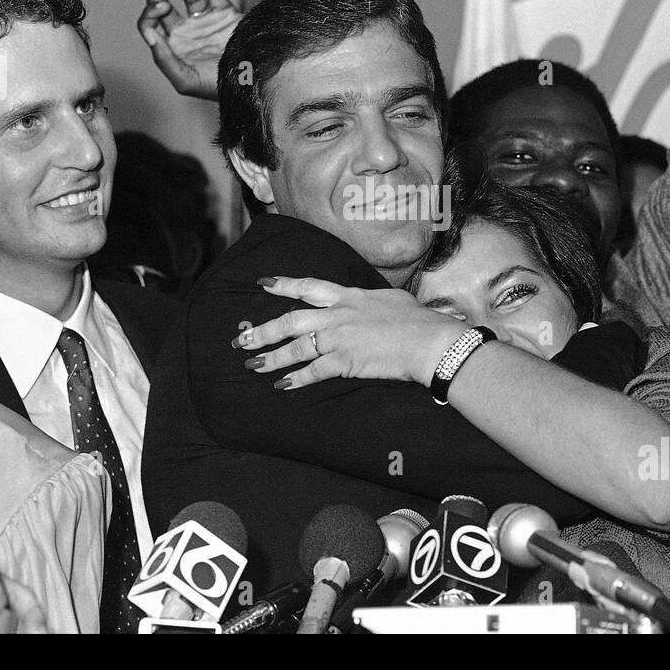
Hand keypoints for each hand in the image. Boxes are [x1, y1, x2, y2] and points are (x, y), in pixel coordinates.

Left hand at [137, 0, 239, 100]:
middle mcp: (185, 31)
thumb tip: (149, 35)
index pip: (150, 23)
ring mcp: (204, 20)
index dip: (151, 12)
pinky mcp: (224, 13)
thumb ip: (165, 60)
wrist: (253, 83)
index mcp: (172, 47)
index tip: (163, 7)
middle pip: (163, 4)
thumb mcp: (187, 81)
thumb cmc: (218, 89)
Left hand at [233, 276, 464, 389]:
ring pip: (295, 348)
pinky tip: (282, 385)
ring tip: (252, 364)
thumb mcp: (391, 300)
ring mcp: (339, 338)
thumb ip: (372, 302)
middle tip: (241, 339)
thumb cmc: (419, 321)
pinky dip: (296, 379)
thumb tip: (372, 303)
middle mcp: (338, 315)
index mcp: (349, 297)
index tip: (262, 284)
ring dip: (271, 357)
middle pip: (290, 321)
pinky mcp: (344, 361)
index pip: (309, 287)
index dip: (284, 285)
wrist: (429, 340)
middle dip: (263, 330)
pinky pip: (313, 372)